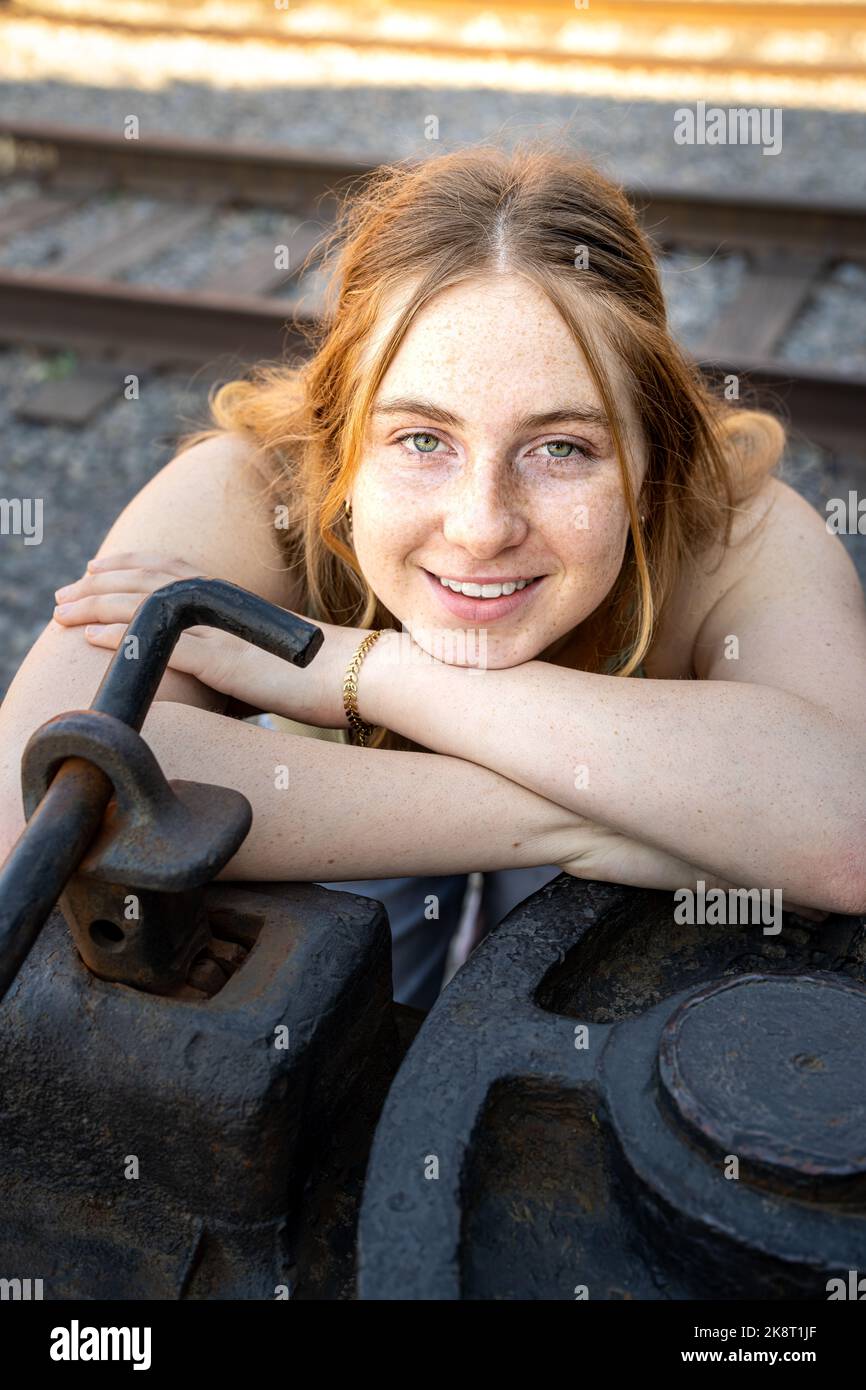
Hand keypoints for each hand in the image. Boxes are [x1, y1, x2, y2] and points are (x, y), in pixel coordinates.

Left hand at [52, 551, 366, 727]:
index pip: (176, 571)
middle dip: (100, 584)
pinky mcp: (224, 660)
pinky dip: (119, 634)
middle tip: (63, 591)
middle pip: (150, 583)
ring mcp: (223, 632)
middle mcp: (226, 609)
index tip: (97, 569)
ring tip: (60, 609)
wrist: (368, 675)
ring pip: (145, 607)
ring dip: (95, 605)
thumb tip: (238, 669)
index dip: (132, 567)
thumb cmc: (335, 674)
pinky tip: (87, 635)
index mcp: (239, 604)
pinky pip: (160, 641)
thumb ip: (251, 655)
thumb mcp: (281, 657)